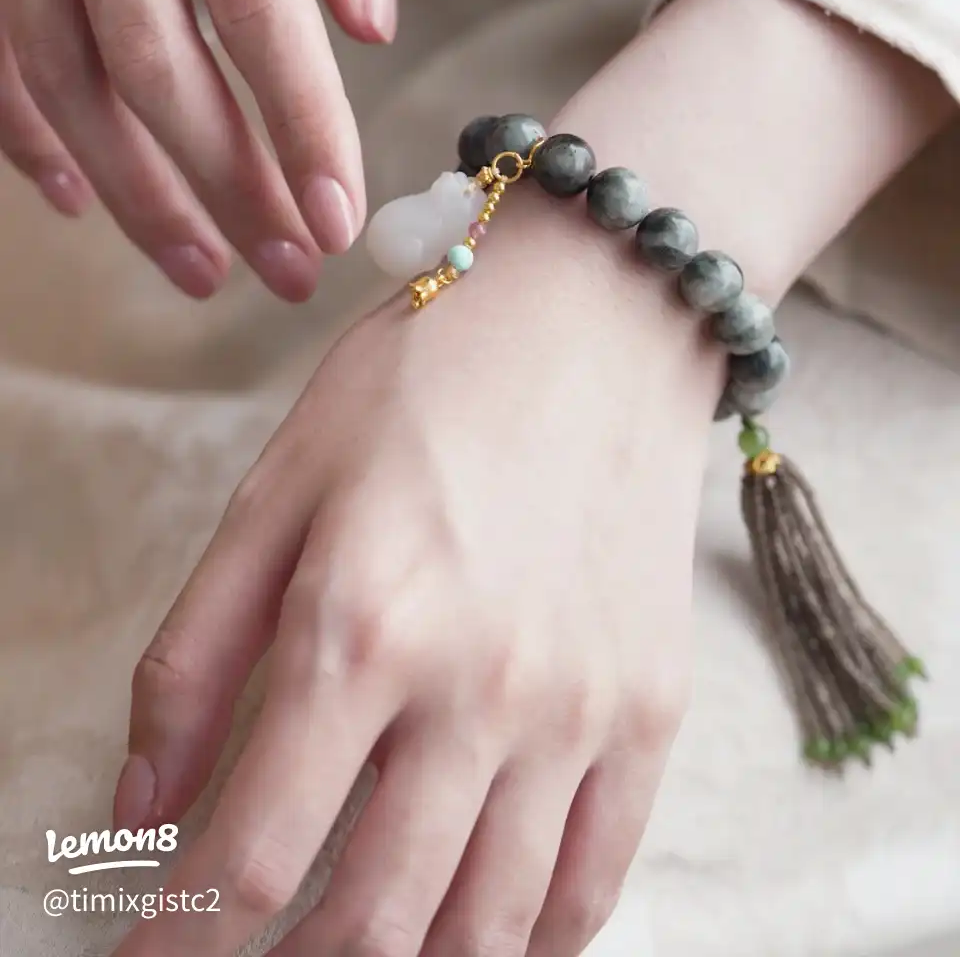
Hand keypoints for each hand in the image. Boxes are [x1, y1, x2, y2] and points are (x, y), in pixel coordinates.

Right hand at [0, 0, 405, 299]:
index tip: (336, 218)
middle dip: (225, 184)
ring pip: (63, 72)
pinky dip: (34, 140)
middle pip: (152, 54)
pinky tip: (88, 202)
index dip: (298, 122)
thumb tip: (368, 31)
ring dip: (136, 192)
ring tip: (206, 270)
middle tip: (286, 271)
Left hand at [112, 195, 720, 955]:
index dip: (184, 945)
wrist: (599, 319)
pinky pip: (593, 882)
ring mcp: (578, 711)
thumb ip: (196, 654)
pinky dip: (528, 945)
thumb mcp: (279, 487)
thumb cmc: (427, 382)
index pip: (255, 856)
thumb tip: (141, 810)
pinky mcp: (650, 708)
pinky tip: (482, 943)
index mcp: (358, 626)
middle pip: (370, 921)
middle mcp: (476, 690)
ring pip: (484, 928)